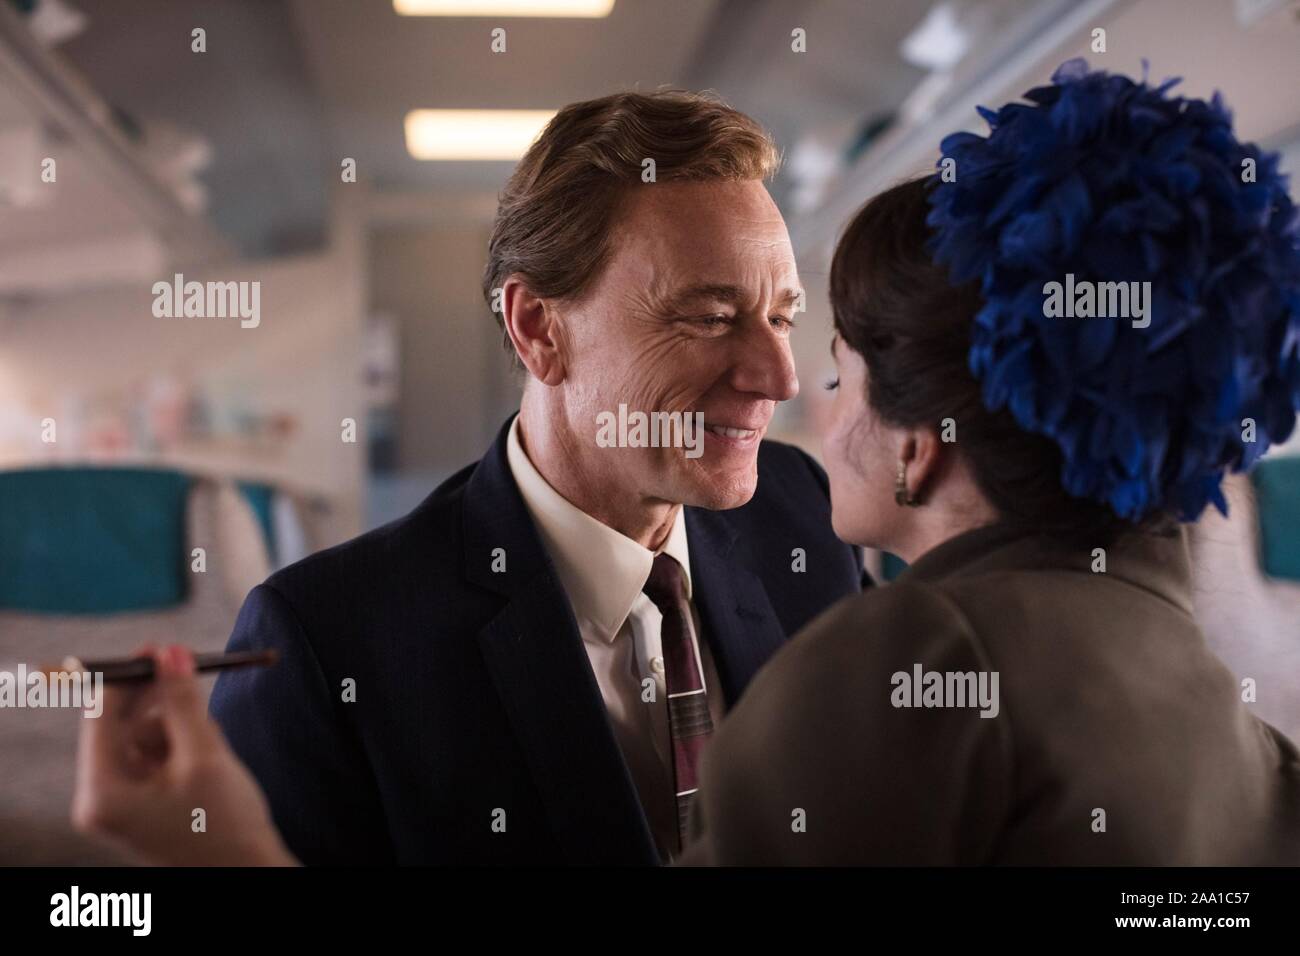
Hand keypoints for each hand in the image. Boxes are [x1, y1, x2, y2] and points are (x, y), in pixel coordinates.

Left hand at [71, 644, 298, 865]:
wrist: (248, 873)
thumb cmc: (224, 824)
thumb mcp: (204, 754)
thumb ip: (183, 700)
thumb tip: (170, 651)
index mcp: (102, 792)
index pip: (99, 716)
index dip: (129, 675)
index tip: (160, 646)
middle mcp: (102, 797)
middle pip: (119, 724)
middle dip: (159, 701)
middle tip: (190, 669)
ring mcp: (123, 801)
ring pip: (143, 736)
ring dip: (179, 724)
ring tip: (214, 738)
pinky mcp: (144, 802)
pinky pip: (156, 755)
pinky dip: (183, 743)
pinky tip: (211, 754)